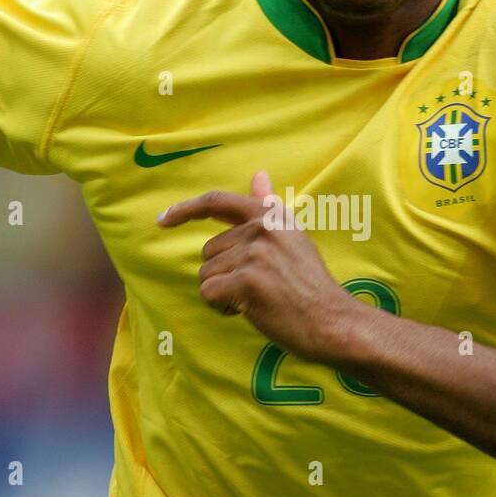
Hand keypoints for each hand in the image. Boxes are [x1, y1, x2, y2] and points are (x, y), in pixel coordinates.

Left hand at [157, 170, 356, 362]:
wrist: (333, 321)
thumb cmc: (311, 285)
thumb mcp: (293, 238)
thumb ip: (270, 207)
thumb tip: (259, 175)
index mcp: (271, 216)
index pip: (217, 201)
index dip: (185, 209)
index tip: (162, 220)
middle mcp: (261, 229)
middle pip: (209, 251)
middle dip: (224, 274)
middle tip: (257, 287)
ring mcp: (254, 254)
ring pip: (207, 274)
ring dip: (224, 293)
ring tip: (257, 299)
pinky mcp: (246, 281)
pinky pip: (209, 294)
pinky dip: (222, 307)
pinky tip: (248, 311)